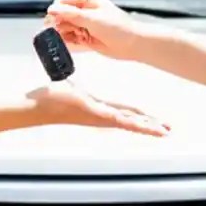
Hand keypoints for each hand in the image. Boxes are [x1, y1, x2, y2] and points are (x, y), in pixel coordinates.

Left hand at [27, 81, 169, 136]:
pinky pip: (118, 120)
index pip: (124, 113)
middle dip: (149, 125)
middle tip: (167, 130)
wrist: (38, 105)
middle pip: (131, 121)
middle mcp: (101, 116)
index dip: (140, 117)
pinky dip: (133, 123)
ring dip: (146, 127)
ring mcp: (99, 117)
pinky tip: (144, 126)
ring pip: (129, 123)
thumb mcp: (72, 88)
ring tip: (162, 131)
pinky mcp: (95, 114)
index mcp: (98, 109)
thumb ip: (76, 86)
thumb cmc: (50, 99)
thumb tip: (72, 75)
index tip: (154, 121)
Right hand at [45, 0, 147, 60]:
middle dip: (60, 24)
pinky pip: (70, 40)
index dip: (56, 10)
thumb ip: (71, 14)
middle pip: (61, 15)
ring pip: (64, 29)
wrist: (132, 45)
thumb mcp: (93, 18)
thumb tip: (52, 9)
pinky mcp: (84, 38)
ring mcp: (83, 25)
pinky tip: (76, 44)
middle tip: (65, 31)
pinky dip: (70, 43)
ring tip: (77, 38)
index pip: (62, 0)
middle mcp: (83, 11)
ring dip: (65, 35)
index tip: (54, 20)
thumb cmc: (119, 27)